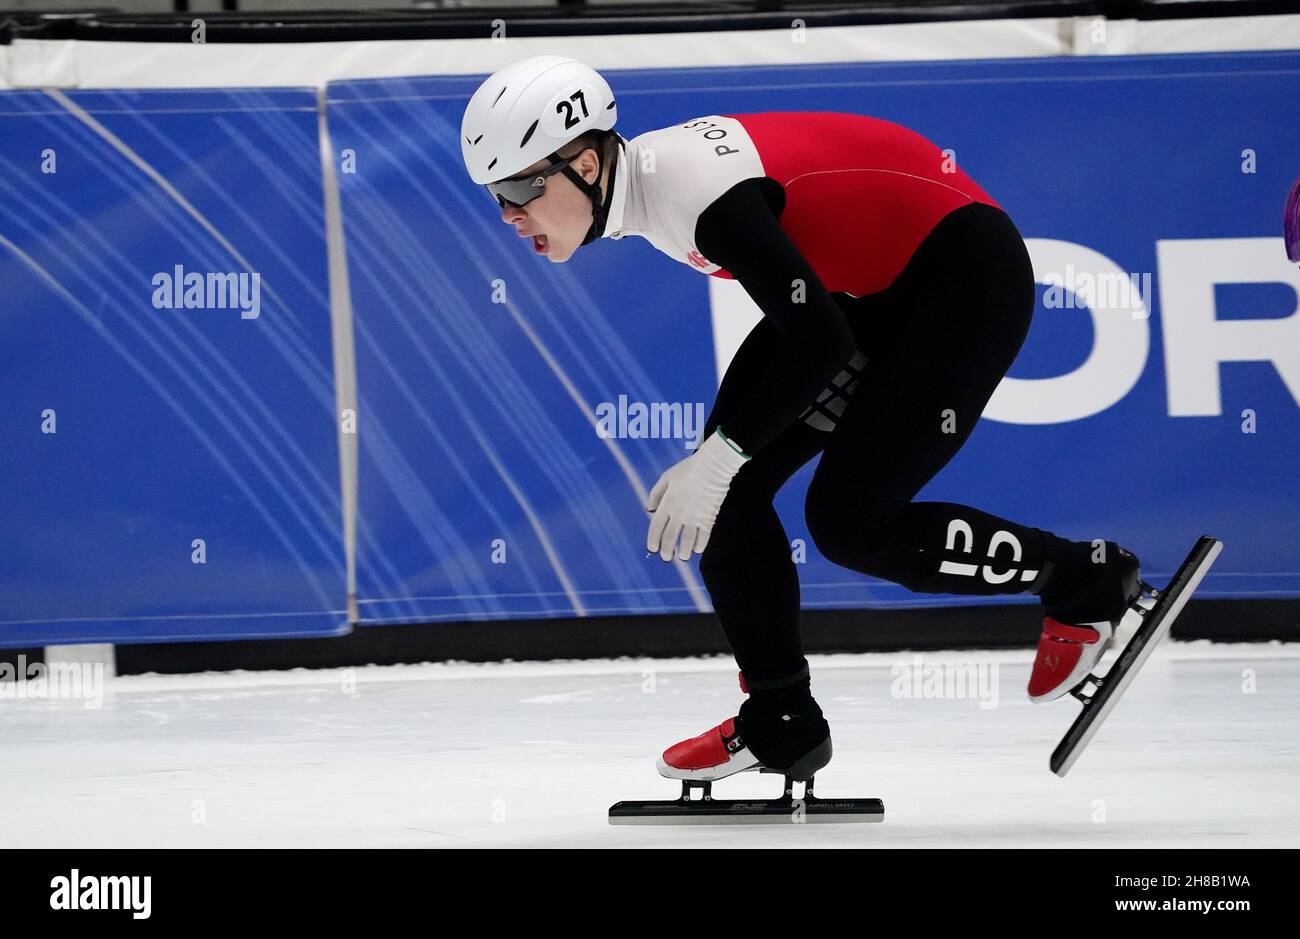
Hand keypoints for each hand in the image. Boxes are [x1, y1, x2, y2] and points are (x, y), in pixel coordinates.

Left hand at [645, 428, 749, 560]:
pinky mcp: (708, 518)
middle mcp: (679, 513)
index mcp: (667, 503)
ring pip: (686, 541)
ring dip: (683, 552)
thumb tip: (649, 509)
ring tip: (683, 556)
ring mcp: (694, 517)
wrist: (712, 466)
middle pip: (670, 538)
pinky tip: (697, 550)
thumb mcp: (666, 477)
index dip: (653, 540)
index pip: (656, 527)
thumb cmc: (688, 469)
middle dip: (667, 551)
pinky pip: (703, 537)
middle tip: (666, 557)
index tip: (653, 548)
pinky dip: (699, 545)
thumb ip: (656, 494)